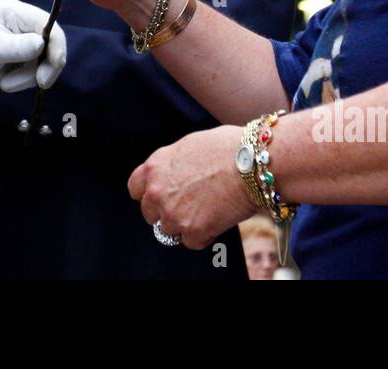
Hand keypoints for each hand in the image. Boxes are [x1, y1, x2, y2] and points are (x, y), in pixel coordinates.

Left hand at [0, 0, 67, 93]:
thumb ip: (17, 47)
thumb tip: (43, 44)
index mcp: (15, 12)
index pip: (47, 23)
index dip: (56, 43)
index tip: (55, 64)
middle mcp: (23, 25)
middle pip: (51, 44)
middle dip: (45, 66)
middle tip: (40, 83)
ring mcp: (24, 44)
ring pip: (44, 62)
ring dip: (29, 77)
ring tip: (6, 84)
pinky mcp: (22, 60)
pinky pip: (35, 72)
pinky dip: (24, 81)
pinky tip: (6, 83)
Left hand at [127, 125, 255, 250]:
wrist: (252, 163)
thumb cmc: (229, 148)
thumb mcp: (190, 146)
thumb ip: (174, 164)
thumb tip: (175, 174)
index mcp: (155, 166)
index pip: (135, 189)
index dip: (150, 193)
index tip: (162, 196)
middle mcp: (157, 191)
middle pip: (150, 213)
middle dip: (167, 211)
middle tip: (190, 205)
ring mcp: (172, 213)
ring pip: (170, 230)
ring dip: (186, 224)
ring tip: (210, 209)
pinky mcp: (192, 231)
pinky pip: (192, 242)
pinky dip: (205, 235)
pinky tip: (219, 218)